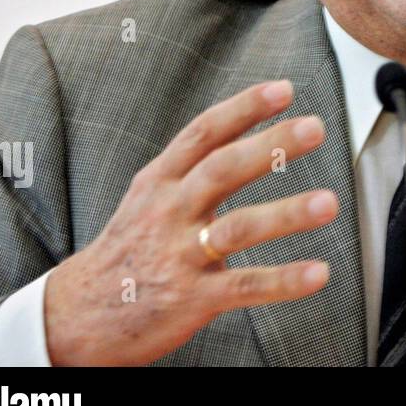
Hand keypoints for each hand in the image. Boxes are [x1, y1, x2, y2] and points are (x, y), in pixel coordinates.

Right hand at [44, 80, 337, 365]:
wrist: (77, 316)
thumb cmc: (129, 247)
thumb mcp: (149, 196)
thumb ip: (193, 165)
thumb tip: (245, 124)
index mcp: (160, 181)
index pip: (203, 134)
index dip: (243, 108)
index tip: (283, 89)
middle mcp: (170, 212)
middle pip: (222, 170)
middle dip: (270, 146)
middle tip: (315, 128)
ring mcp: (180, 254)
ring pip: (237, 228)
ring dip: (286, 214)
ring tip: (329, 203)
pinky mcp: (191, 298)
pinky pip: (244, 286)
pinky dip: (284, 280)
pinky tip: (318, 273)